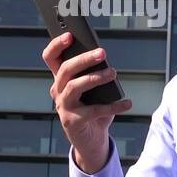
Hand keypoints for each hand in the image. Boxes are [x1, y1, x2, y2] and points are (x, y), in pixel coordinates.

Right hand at [42, 33, 131, 173]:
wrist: (91, 141)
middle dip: (83, 59)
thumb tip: (105, 61)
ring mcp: (63, 107)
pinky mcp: (73, 122)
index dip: (56, 45)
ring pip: (75, 86)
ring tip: (113, 73)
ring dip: (95, 78)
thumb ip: (94, 75)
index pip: (50, 58)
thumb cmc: (93, 110)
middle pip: (65, 69)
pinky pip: (94, 110)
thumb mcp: (94, 91)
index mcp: (60, 80)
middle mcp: (58, 91)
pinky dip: (113, 106)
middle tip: (102, 52)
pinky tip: (127, 103)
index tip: (70, 35)